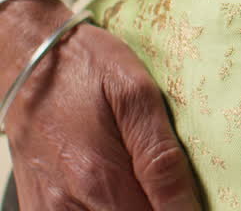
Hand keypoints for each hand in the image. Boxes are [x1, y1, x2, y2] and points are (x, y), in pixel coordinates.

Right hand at [0, 0, 199, 209]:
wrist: (30, 62)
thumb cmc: (86, 69)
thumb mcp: (136, 96)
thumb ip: (162, 158)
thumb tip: (186, 208)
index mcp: (99, 177)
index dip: (181, 210)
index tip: (193, 197)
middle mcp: (66, 204)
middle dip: (156, 207)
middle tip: (167, 182)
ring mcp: (47, 210)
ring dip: (131, 206)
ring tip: (141, 180)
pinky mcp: (37, 209)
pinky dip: (106, 208)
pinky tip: (118, 187)